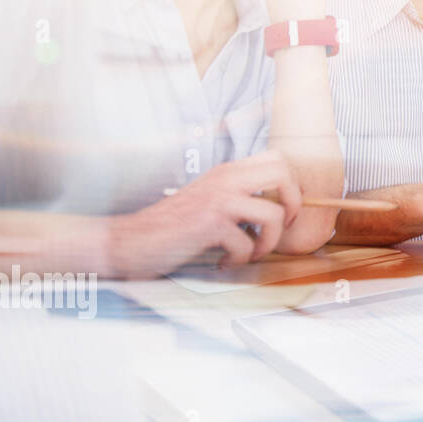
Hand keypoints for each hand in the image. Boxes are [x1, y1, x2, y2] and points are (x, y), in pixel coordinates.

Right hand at [107, 151, 302, 278]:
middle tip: (278, 228)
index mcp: (227, 172)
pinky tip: (222, 263)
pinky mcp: (209, 224)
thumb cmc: (172, 226)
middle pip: (284, 174)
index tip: (284, 210)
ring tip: (248, 254)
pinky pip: (247, 244)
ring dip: (268, 243)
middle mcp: (225, 179)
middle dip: (293, 205)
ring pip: (274, 214)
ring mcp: (217, 200)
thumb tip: (279, 207)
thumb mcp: (209, 200)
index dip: (292, 185)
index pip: (278, 159)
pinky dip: (239, 260)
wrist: (130, 241)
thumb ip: (238, 195)